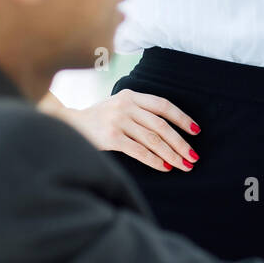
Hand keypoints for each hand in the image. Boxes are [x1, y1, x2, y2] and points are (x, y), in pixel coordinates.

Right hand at [58, 89, 200, 171]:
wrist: (67, 125)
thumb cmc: (100, 119)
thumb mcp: (119, 106)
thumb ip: (141, 112)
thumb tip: (171, 134)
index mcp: (131, 95)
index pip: (163, 105)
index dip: (182, 118)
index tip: (196, 131)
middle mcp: (126, 105)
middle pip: (162, 126)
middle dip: (180, 143)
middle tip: (193, 157)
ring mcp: (118, 120)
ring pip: (153, 140)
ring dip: (171, 154)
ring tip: (183, 165)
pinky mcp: (111, 137)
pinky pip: (139, 151)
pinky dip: (154, 160)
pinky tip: (165, 167)